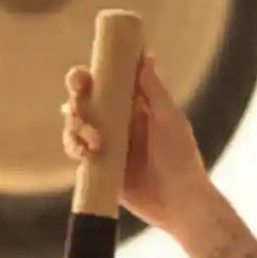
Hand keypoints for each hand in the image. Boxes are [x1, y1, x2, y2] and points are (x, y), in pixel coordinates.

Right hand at [61, 52, 212, 233]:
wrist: (180, 202)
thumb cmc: (182, 158)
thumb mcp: (170, 119)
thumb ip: (155, 90)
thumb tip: (144, 55)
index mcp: (133, 106)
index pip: (105, 83)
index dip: (88, 77)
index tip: (83, 77)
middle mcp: (116, 123)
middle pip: (83, 102)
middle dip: (75, 100)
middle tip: (78, 105)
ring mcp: (106, 145)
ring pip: (75, 126)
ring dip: (75, 127)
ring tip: (95, 141)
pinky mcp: (99, 168)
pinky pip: (76, 152)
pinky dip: (74, 148)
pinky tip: (87, 153)